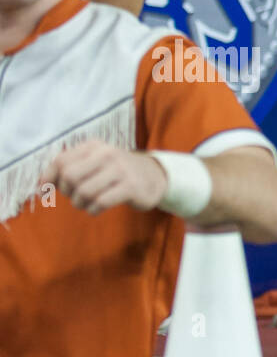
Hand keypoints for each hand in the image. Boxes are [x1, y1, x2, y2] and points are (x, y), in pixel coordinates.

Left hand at [40, 141, 168, 214]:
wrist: (154, 177)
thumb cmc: (117, 172)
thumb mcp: (94, 162)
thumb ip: (68, 168)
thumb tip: (41, 186)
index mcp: (94, 146)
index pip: (61, 161)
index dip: (50, 179)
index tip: (47, 191)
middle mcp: (106, 154)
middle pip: (70, 176)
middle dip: (67, 191)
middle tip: (74, 196)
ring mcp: (120, 170)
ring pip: (84, 191)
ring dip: (79, 203)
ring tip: (86, 204)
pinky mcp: (130, 187)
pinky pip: (100, 202)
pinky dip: (92, 210)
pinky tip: (96, 209)